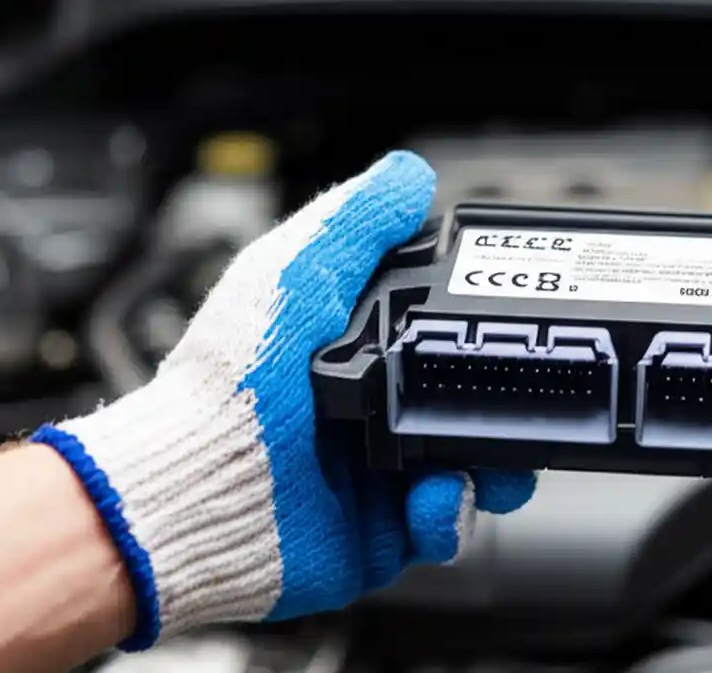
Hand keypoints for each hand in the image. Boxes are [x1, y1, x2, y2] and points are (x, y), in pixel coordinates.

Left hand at [31, 151, 534, 649]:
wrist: (202, 486)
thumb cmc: (231, 379)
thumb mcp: (294, 270)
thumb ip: (357, 220)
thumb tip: (409, 175)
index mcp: (359, 346)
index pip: (449, 332)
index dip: (484, 330)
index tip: (508, 328)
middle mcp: (375, 409)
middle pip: (477, 404)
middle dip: (506, 409)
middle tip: (509, 406)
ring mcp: (382, 475)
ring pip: (477, 470)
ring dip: (488, 466)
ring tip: (467, 463)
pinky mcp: (384, 535)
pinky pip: (447, 530)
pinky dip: (449, 517)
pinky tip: (426, 498)